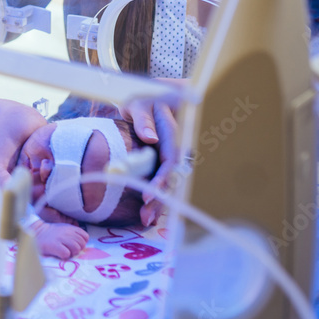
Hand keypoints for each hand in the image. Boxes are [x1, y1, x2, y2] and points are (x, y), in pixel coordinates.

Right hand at [32, 221, 88, 259]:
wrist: (37, 233)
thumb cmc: (51, 234)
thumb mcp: (64, 229)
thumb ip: (74, 234)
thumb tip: (82, 243)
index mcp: (71, 228)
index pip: (85, 236)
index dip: (82, 242)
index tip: (76, 244)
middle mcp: (67, 232)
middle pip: (82, 244)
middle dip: (77, 249)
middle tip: (69, 249)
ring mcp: (61, 239)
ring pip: (76, 249)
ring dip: (72, 253)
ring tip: (65, 252)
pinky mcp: (55, 246)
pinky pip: (66, 254)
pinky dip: (64, 256)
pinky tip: (59, 253)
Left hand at [118, 79, 182, 226]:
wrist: (161, 99)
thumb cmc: (146, 101)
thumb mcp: (140, 103)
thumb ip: (144, 118)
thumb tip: (151, 139)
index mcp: (173, 131)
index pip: (169, 159)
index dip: (161, 179)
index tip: (148, 195)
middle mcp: (178, 145)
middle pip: (173, 176)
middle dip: (161, 197)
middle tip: (147, 216)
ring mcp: (177, 154)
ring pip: (172, 181)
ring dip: (161, 201)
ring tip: (147, 219)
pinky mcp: (170, 161)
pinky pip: (168, 180)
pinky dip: (161, 196)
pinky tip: (152, 213)